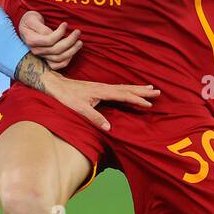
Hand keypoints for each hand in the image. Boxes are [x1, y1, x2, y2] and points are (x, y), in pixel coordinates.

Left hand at [12, 52, 158, 130]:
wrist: (56, 85)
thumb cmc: (67, 97)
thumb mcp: (79, 109)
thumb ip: (94, 118)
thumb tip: (109, 128)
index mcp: (102, 92)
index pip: (123, 96)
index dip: (137, 99)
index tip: (149, 103)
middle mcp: (104, 87)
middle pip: (127, 89)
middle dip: (142, 91)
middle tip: (157, 91)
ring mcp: (101, 86)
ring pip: (123, 87)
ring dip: (137, 88)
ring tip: (149, 88)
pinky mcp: (98, 88)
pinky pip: (118, 88)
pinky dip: (127, 89)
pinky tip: (129, 90)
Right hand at [18, 10, 81, 69]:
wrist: (26, 28)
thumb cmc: (30, 21)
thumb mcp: (32, 18)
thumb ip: (41, 27)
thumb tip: (51, 33)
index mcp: (31, 40)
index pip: (49, 40)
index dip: (60, 33)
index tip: (66, 24)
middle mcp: (36, 51)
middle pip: (56, 50)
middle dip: (70, 41)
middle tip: (78, 32)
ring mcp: (41, 57)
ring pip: (59, 58)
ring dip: (72, 51)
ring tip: (79, 42)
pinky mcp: (46, 60)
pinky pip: (57, 65)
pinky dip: (67, 60)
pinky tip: (73, 52)